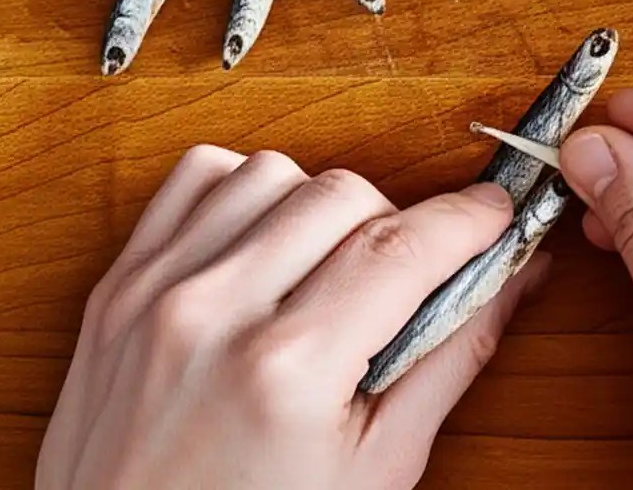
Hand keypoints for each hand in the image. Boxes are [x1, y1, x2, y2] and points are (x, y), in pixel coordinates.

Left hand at [37, 146, 548, 489]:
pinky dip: (245, 191)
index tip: (496, 213)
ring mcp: (156, 291)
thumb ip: (450, 360)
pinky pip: (197, 179)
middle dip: (396, 223)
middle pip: (341, 193)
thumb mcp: (376, 468)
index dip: (466, 219)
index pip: (400, 249)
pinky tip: (266, 242)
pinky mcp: (119, 283)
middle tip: (407, 274)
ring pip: (272, 172)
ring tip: (328, 267)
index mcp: (286, 372)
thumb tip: (513, 279)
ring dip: (320, 205)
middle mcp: (212, 314)